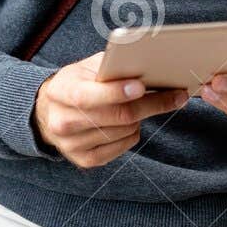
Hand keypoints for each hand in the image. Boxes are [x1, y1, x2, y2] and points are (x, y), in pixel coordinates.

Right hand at [33, 51, 188, 167]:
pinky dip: (134, 131)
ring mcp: (72, 145)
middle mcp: (63, 122)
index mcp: (60, 92)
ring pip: (125, 131)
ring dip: (142, 116)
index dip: (117, 92)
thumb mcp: (86, 67)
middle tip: (177, 95)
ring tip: (141, 103)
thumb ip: (110, 66)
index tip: (142, 86)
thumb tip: (147, 66)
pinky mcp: (85, 160)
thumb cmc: (76, 83)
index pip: (88, 96)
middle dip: (152, 104)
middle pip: (117, 116)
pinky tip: (129, 121)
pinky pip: (124, 145)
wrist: (49, 112)